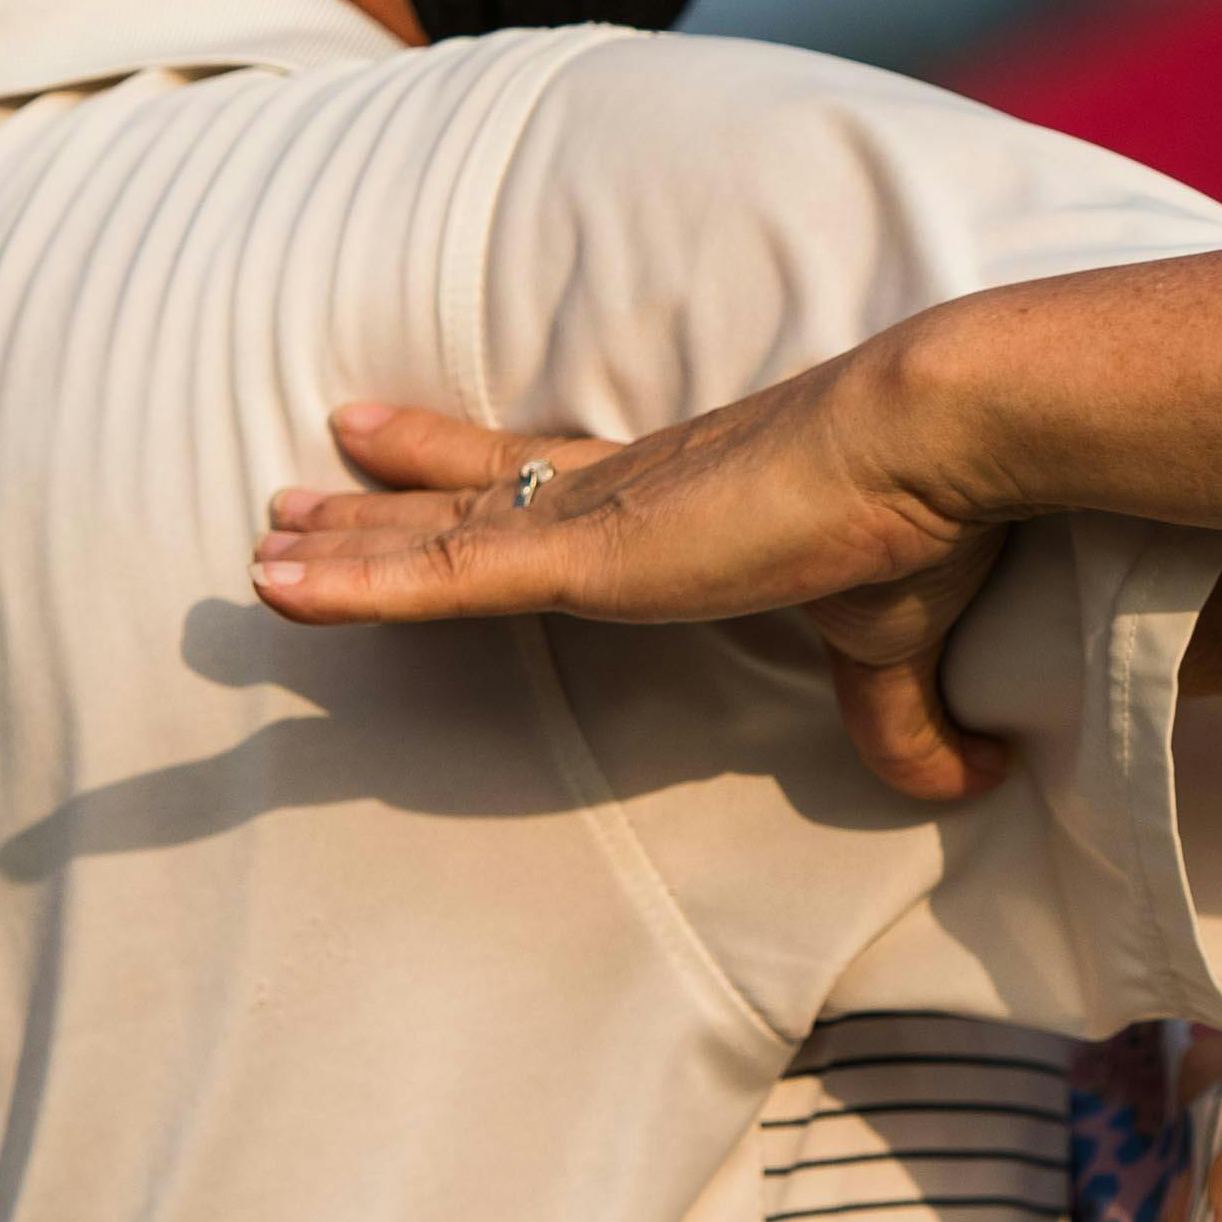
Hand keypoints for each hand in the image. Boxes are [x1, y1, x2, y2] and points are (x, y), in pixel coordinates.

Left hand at [253, 368, 1017, 807]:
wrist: (936, 444)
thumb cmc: (919, 520)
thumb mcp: (890, 639)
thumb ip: (896, 715)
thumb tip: (961, 777)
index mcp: (680, 498)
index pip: (549, 481)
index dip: (463, 467)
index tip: (383, 449)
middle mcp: (619, 491)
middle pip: (469, 497)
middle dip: (379, 506)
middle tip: (290, 503)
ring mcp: (593, 521)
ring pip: (435, 539)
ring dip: (343, 550)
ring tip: (260, 552)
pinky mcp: (588, 554)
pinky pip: (439, 579)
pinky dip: (353, 588)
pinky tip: (278, 586)